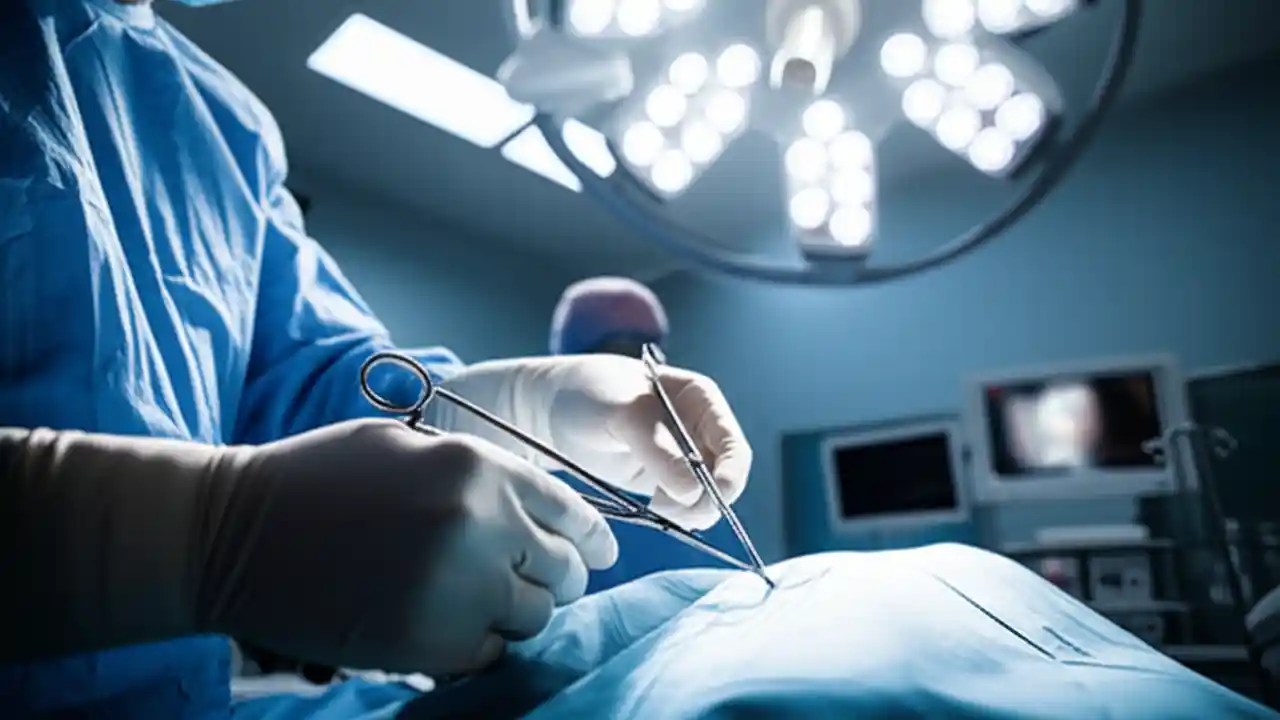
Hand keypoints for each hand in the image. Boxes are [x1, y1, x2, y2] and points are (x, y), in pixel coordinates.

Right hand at [196, 419, 617, 674]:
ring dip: (516, 612)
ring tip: (476, 601)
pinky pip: (491, 654)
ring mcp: (457, 589)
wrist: (233, 534)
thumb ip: (478, 471)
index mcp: (478, 469)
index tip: (595, 553)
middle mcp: (480, 526)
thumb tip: (540, 506)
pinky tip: (446, 624)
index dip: (592, 538)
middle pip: (565, 571)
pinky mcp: (427, 644)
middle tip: (528, 581)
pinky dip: (480, 645)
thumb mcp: (406, 445)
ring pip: (535, 617)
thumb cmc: (318, 477)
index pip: (574, 512)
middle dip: (555, 577)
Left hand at [433, 356, 751, 529]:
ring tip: (658, 510)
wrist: (546, 410)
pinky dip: (675, 515)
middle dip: (709, 499)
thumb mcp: (622, 413)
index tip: (718, 497)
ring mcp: (679, 456)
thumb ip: (658, 449)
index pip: (732, 443)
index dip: (733, 474)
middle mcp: (696, 428)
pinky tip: (655, 512)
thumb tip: (693, 492)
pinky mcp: (660, 479)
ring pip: (705, 495)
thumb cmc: (585, 394)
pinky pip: (681, 504)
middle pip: (725, 475)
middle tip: (679, 514)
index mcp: (699, 399)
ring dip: (690, 511)